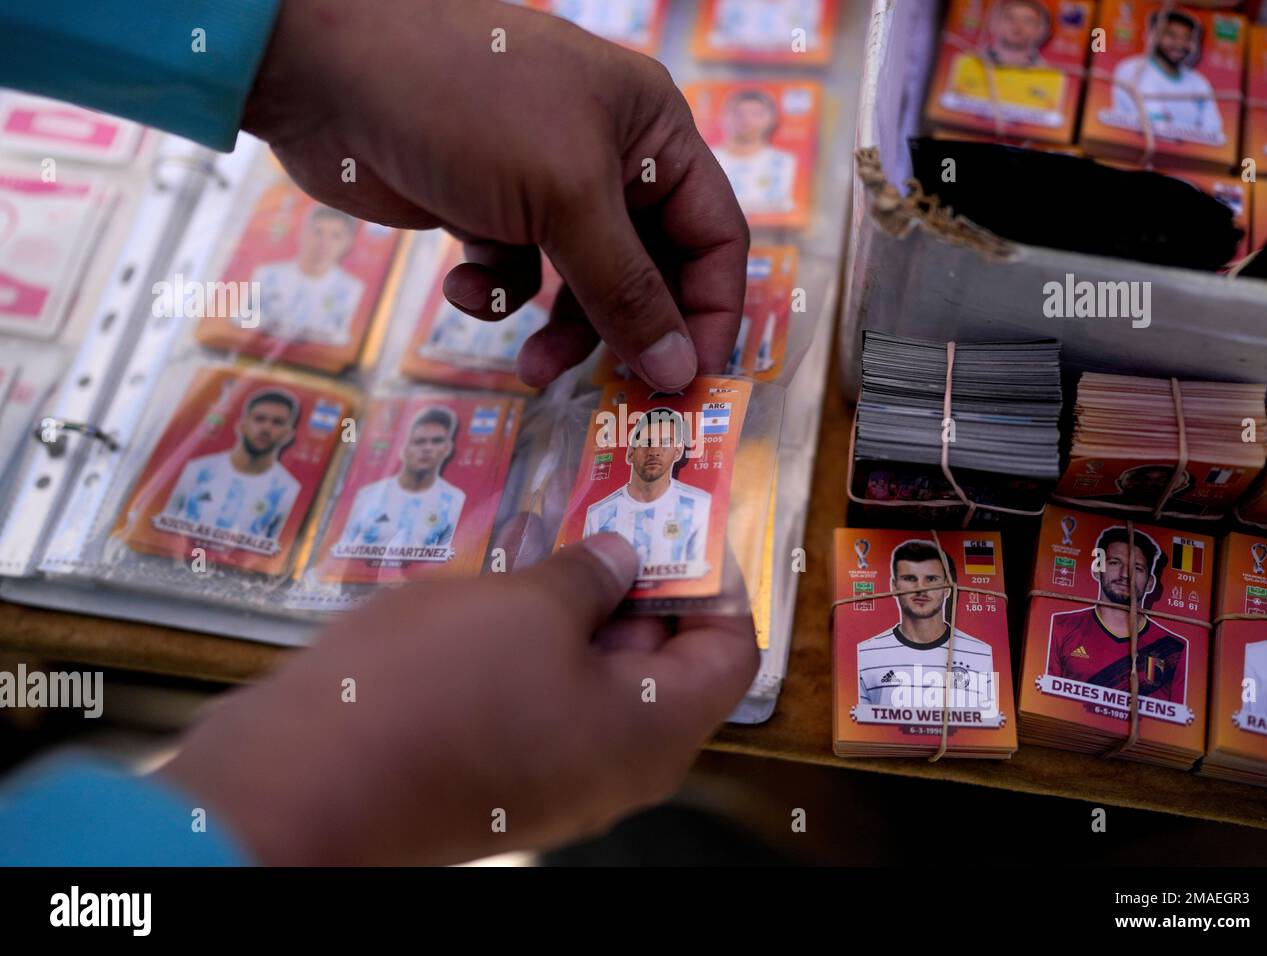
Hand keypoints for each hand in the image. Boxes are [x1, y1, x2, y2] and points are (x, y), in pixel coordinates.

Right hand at [159, 535, 758, 864]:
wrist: (301, 784)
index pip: (730, 652)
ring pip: (587, 665)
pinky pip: (532, 684)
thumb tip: (624, 558)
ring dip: (575, 593)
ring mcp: (548, 764)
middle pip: (660, 656)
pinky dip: (529, 627)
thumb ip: (590, 575)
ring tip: (557, 514)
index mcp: (653, 730)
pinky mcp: (488, 758)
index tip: (687, 515)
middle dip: (641, 573)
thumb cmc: (438, 688)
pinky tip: (501, 564)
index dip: (717, 578)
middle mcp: (613, 758)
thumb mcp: (528, 607)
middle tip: (616, 498)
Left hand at [242, 0, 748, 390]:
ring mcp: (546, 186)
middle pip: (652, 270)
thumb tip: (680, 369)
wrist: (326, 72)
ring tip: (532, 368)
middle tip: (618, 393)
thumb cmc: (466, 106)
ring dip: (563, 329)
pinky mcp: (490, 211)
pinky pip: (520, 274)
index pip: (716, 235)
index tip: (692, 382)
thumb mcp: (566, 197)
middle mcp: (611, 159)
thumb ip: (627, 291)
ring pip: (584, 285)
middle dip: (628, 329)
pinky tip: (463, 285)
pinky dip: (497, 290)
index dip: (711, 311)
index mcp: (653, 132)